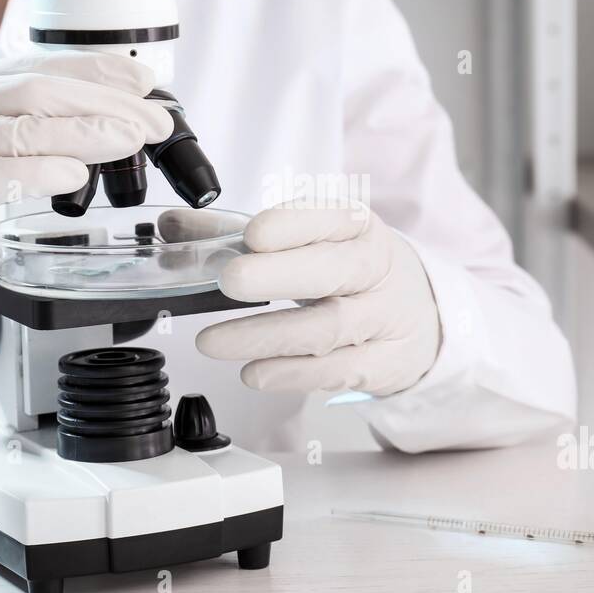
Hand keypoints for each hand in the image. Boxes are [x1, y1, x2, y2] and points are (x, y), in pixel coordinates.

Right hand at [0, 51, 171, 345]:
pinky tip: (70, 177)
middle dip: (103, 101)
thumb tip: (67, 147)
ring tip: (130, 138)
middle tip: (155, 118)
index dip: (95, 72)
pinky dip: (28, 175)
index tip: (146, 81)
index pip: (28, 68)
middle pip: (30, 88)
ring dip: (82, 131)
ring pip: (10, 126)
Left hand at [191, 202, 441, 394]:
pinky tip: (253, 372)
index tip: (252, 234)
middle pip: (333, 271)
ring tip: (212, 341)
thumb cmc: (352, 274)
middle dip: (279, 275)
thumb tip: (172, 227)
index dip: (292, 225)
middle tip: (230, 280)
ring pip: (329, 327)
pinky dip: (291, 373)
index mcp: (357, 227)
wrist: (420, 318)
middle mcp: (376, 269)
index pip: (330, 218)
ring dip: (267, 335)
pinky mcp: (381, 364)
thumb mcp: (308, 243)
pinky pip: (336, 371)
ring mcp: (383, 318)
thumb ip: (235, 234)